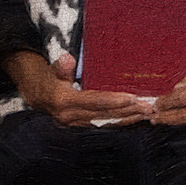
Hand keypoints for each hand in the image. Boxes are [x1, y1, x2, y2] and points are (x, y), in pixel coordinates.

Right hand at [3, 51, 151, 126]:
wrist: (37, 96)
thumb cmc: (49, 79)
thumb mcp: (53, 70)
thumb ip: (62, 66)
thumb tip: (67, 58)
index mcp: (64, 101)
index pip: (95, 101)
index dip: (114, 100)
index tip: (133, 98)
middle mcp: (70, 116)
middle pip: (104, 114)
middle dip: (128, 111)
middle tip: (148, 107)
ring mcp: (75, 124)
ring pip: (106, 122)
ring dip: (127, 118)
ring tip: (147, 113)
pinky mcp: (81, 126)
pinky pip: (103, 125)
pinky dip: (120, 122)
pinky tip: (135, 119)